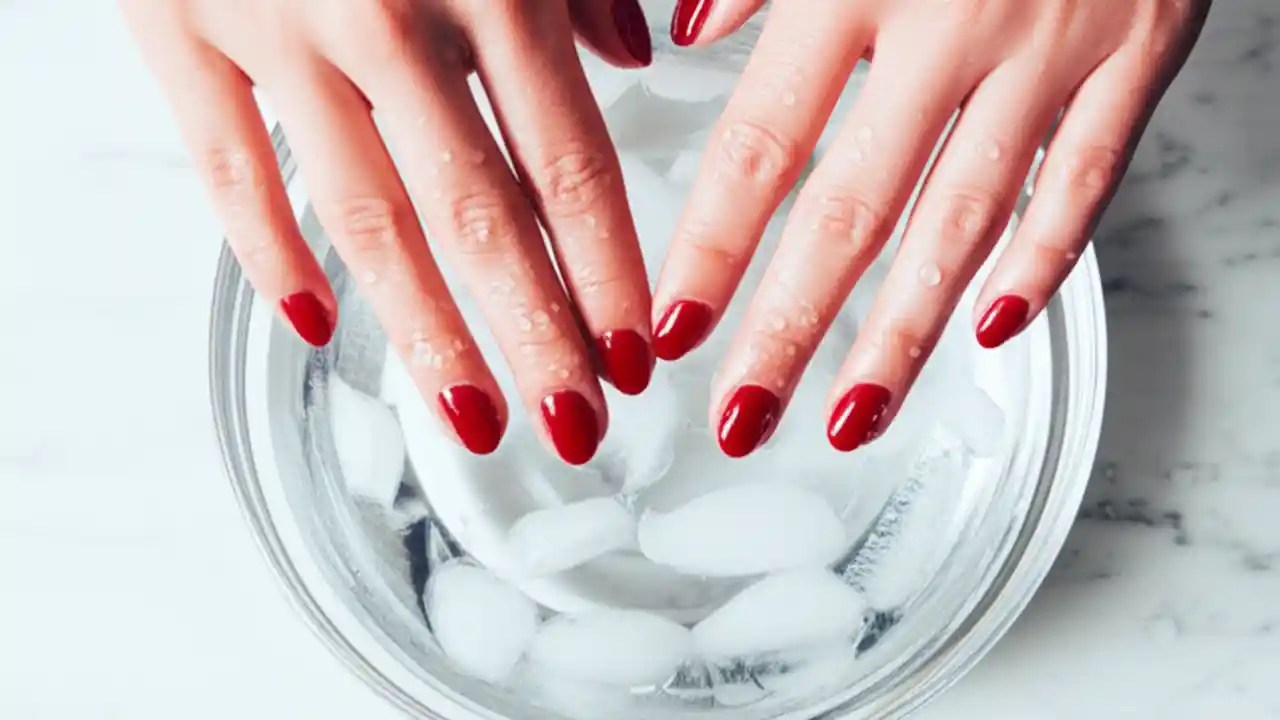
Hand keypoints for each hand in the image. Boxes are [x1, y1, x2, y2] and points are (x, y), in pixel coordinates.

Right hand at [121, 0, 655, 464]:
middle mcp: (390, 18)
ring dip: (427, 331)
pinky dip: (268, 254)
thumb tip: (635, 58)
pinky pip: (226, 169)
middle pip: (480, 213)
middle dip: (536, 332)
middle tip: (578, 424)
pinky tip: (319, 328)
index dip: (608, 270)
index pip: (568, 161)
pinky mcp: (179, 36)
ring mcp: (278, 32)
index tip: (637, 354)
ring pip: (366, 216)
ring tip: (474, 415)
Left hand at [653, 0, 1208, 456]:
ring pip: (966, 217)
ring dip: (903, 333)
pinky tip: (988, 329)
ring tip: (851, 415)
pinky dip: (1040, 261)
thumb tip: (685, 37)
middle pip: (854, 207)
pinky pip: (1087, 177)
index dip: (712, 245)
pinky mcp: (1139, 51)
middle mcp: (950, 22)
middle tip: (742, 417)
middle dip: (790, 327)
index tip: (675, 327)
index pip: (763, 141)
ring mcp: (1053, 45)